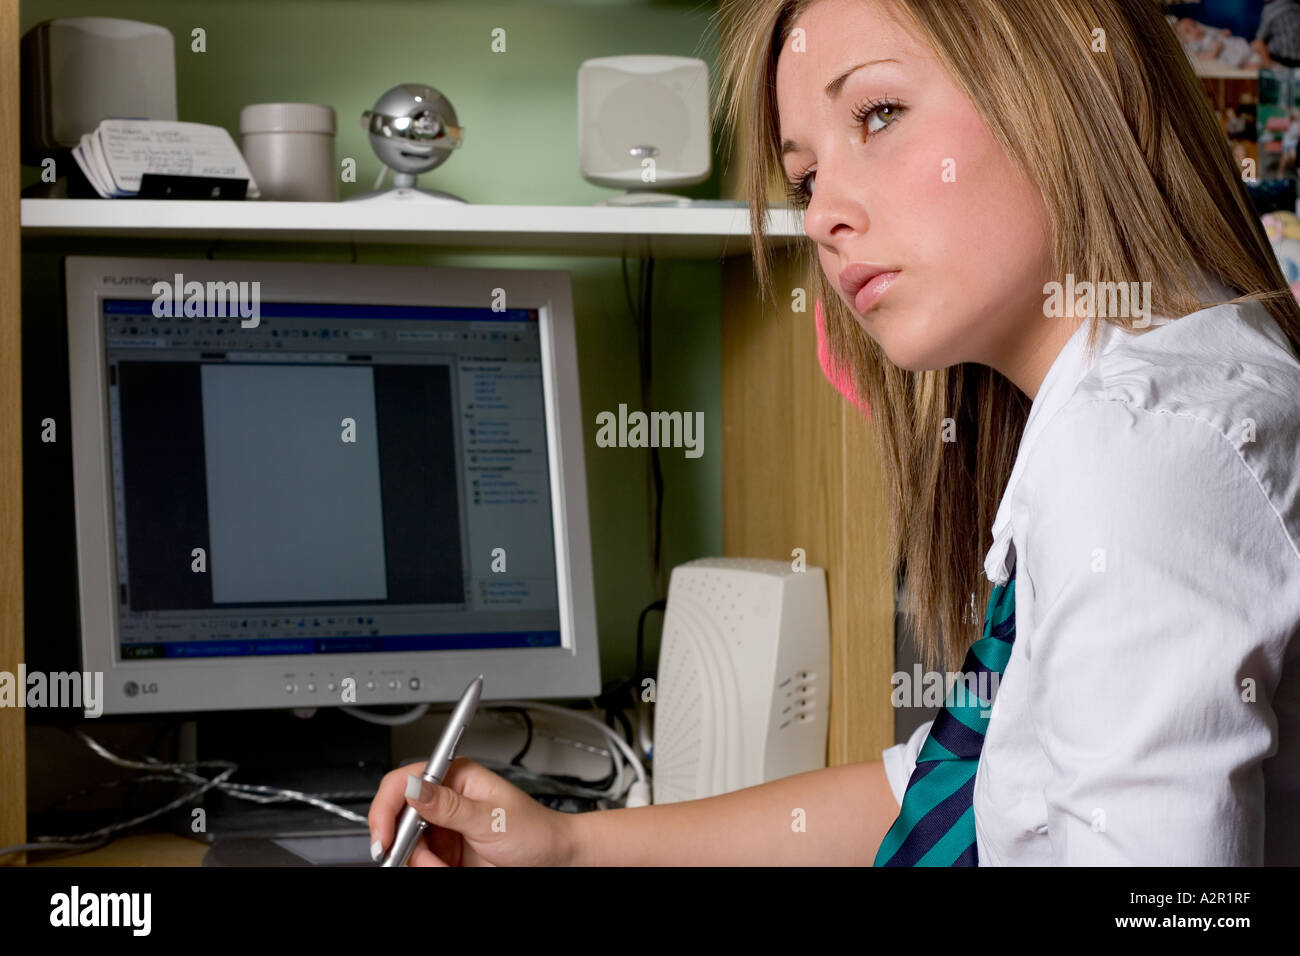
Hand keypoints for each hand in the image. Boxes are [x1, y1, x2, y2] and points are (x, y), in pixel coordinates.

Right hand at [368, 757, 574, 865]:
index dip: (387, 807)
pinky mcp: (446, 851)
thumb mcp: (489, 819)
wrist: (554, 860)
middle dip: (404, 842)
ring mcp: (445, 827)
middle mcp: (446, 799)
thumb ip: (448, 805)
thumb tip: (413, 786)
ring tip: (443, 866)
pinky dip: (427, 868)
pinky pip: (420, 860)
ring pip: (407, 844)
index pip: (405, 781)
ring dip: (419, 861)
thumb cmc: (535, 831)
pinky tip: (445, 868)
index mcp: (455, 777)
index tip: (384, 836)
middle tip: (414, 859)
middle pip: (399, 817)